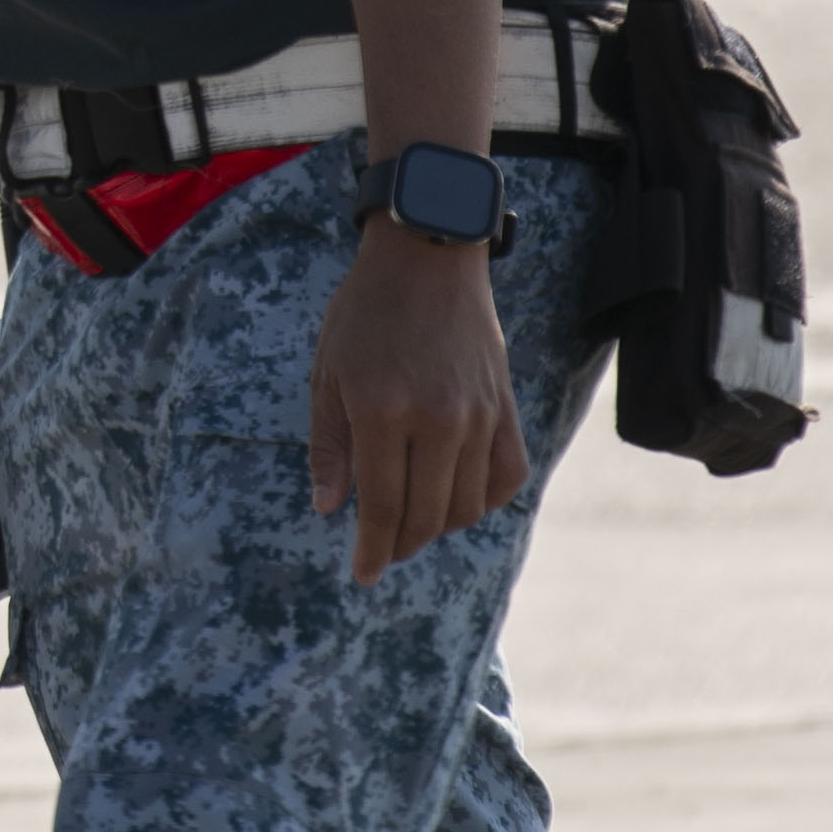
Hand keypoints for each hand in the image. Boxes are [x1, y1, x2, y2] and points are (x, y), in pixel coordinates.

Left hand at [304, 228, 529, 583]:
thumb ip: (329, 446)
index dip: (371, 549)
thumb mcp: (326, 374)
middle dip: (400, 546)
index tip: (362, 575)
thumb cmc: (365, 312)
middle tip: (380, 554)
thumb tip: (331, 510)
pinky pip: (506, 476)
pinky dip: (483, 501)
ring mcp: (479, 416)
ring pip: (468, 505)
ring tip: (412, 525)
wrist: (428, 256)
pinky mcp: (506, 407)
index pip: (382, 506)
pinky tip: (456, 499)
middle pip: (426, 516)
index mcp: (383, 412)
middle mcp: (437, 420)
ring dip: (440, 528)